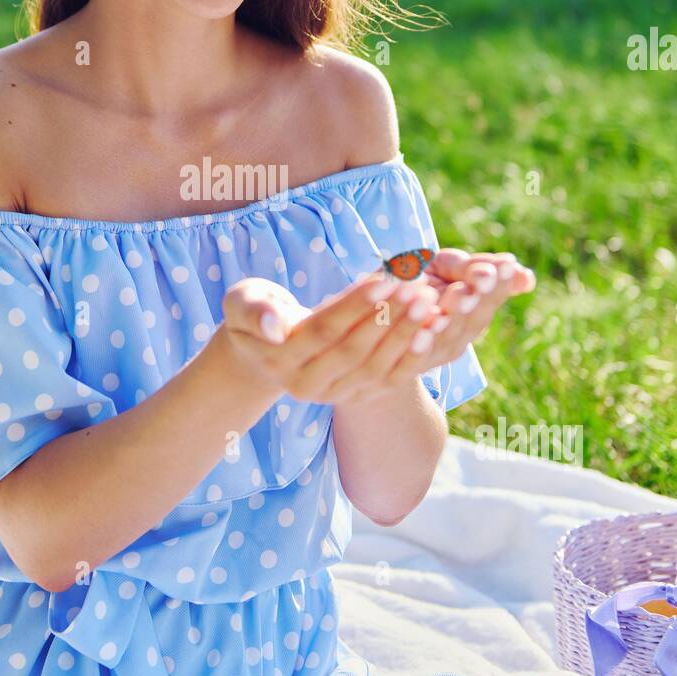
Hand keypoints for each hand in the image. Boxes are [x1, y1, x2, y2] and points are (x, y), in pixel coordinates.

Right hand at [221, 272, 445, 405]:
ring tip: (430, 300)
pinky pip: (389, 380)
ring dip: (406, 334)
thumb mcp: (242, 303)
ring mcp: (332, 396)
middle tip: (419, 287)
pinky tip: (434, 329)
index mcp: (279, 359)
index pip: (324, 330)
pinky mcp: (354, 398)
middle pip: (354, 351)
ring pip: (375, 368)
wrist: (264, 352)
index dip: (356, 305)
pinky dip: (413, 356)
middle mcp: (305, 385)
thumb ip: (254, 311)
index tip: (386, 277)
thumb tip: (273, 327)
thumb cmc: (256, 313)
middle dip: (389, 318)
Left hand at [408, 247, 536, 376]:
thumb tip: (526, 277)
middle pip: (472, 319)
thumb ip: (475, 269)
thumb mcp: (444, 269)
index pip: (490, 298)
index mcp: (474, 312)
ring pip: (447, 337)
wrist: (375, 322)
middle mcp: (459, 336)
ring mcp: (435, 352)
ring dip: (452, 317)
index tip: (501, 265)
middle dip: (476, 297)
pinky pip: (417, 357)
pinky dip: (422, 344)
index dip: (496, 283)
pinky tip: (423, 329)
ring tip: (456, 295)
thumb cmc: (415, 284)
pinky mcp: (408, 366)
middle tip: (480, 279)